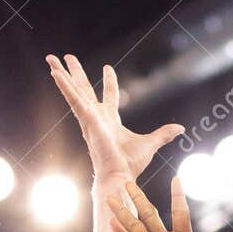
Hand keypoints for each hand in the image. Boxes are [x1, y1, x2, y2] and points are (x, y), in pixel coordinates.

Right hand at [46, 54, 183, 178]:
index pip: (109, 95)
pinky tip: (55, 74)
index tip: (107, 67)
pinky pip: (74, 100)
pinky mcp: (87, 120)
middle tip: (66, 56)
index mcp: (109, 120)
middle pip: (84, 89)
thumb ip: (164, 134)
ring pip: (74, 91)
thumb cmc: (130, 164)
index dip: (109, 81)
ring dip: (63, 74)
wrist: (120, 175)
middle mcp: (96, 116)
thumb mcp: (151, 143)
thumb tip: (181, 129)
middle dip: (75, 73)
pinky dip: (65, 87)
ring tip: (51, 58)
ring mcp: (89, 117)